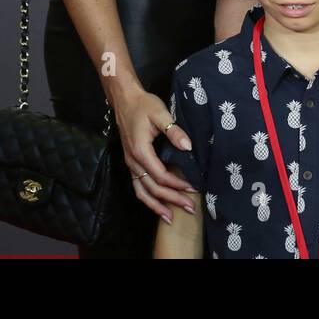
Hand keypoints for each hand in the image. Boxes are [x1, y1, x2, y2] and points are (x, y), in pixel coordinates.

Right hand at [108, 83, 196, 222]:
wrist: (125, 100)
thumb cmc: (144, 105)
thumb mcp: (160, 113)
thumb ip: (174, 131)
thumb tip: (188, 147)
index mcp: (140, 151)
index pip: (160, 175)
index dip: (177, 184)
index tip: (193, 188)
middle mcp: (133, 162)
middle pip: (152, 188)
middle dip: (171, 200)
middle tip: (190, 208)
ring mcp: (130, 164)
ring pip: (141, 192)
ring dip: (157, 205)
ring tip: (171, 218)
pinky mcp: (131, 162)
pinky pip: (137, 186)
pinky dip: (147, 198)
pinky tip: (157, 204)